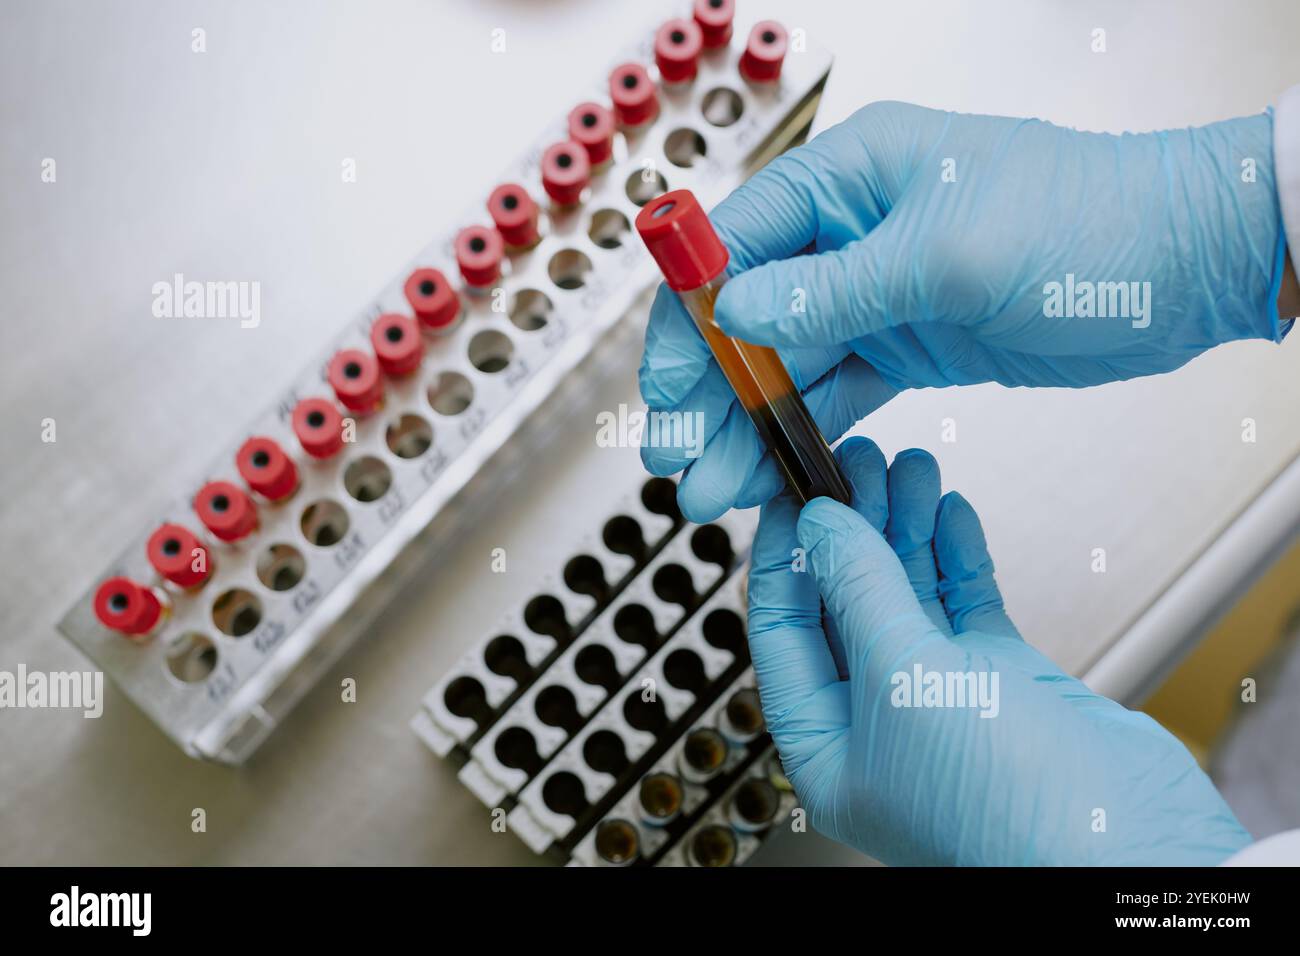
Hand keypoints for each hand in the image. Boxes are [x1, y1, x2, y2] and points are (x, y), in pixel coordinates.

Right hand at [641, 101, 1285, 521]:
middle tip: (677, 462)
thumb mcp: (948, 256)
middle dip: (707, 391)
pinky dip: (802, 433)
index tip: (662, 385)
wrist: (1190, 265)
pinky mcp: (908, 341)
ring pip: (787, 365)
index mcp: (851, 176)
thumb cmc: (1089, 223)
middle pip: (748, 315)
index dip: (687, 316)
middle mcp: (852, 231)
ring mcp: (878, 291)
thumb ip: (833, 292)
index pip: (734, 243)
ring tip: (711, 492)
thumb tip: (735, 314)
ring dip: (747, 427)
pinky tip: (771, 473)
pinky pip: (836, 391)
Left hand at [748, 437, 1251, 864]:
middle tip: (858, 461)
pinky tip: (948, 510)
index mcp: (826, 747)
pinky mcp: (1003, 685)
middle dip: (853, 528)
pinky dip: (956, 555)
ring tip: (908, 466)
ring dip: (907, 529)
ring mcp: (943, 701)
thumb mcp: (903, 679)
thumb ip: (859, 591)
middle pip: (846, 604)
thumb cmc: (1005, 807)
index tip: (794, 493)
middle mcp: (878, 725)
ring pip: (909, 596)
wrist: (1129, 848)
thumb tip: (820, 525)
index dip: (786, 557)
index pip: (782, 633)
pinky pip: (965, 606)